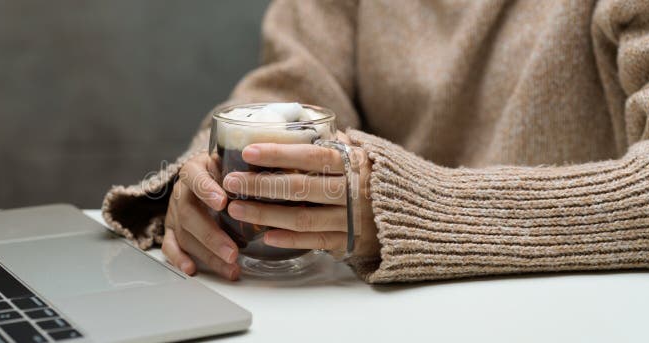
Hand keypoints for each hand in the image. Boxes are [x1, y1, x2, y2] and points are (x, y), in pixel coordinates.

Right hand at [162, 153, 240, 279]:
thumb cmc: (225, 169)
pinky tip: (193, 268)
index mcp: (195, 169)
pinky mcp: (172, 228)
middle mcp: (181, 191)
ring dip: (207, 254)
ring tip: (230, 267)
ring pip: (184, 234)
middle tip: (233, 252)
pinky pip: (170, 245)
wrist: (205, 173)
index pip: (195, 177)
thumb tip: (276, 169)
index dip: (206, 190)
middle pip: (189, 213)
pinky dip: (179, 258)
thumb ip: (248, 166)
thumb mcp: (234, 159)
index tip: (223, 202)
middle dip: (212, 236)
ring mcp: (175, 211)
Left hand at [222, 132, 379, 257]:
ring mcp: (351, 219)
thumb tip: (295, 122)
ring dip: (266, 213)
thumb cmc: (378, 176)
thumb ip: (331, 141)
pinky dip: (289, 239)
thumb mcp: (361, 153)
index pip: (310, 156)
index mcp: (352, 163)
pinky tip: (265, 234)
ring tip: (236, 207)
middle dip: (261, 184)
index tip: (248, 151)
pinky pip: (315, 241)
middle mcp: (351, 191)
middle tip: (230, 181)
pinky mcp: (350, 242)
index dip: (278, 153)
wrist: (417, 211)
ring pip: (303, 217)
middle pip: (300, 188)